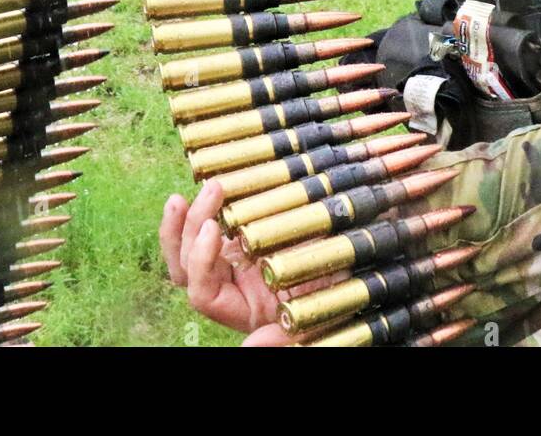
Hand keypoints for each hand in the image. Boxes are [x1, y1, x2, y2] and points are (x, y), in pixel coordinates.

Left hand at [159, 181, 348, 345]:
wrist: (357, 266)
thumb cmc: (340, 292)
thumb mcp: (318, 312)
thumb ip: (284, 335)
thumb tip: (249, 346)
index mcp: (245, 308)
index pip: (204, 293)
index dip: (200, 262)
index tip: (213, 229)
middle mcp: (231, 287)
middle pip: (187, 267)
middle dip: (190, 230)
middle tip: (211, 194)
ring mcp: (231, 261)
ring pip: (186, 250)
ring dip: (183, 221)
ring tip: (186, 195)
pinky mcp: (238, 236)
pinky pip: (204, 230)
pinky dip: (191, 215)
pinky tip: (184, 197)